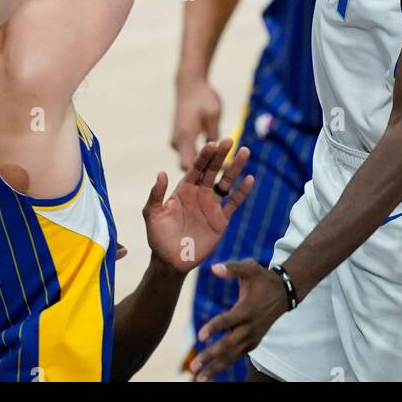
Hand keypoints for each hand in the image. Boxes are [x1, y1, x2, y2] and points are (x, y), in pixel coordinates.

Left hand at [143, 139, 252, 274]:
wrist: (170, 261)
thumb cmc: (158, 237)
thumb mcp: (152, 214)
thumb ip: (156, 194)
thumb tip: (161, 173)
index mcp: (184, 189)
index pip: (196, 167)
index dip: (204, 156)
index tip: (212, 143)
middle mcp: (200, 193)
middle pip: (213, 170)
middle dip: (221, 155)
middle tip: (230, 139)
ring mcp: (212, 205)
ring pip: (226, 182)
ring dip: (235, 168)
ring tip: (245, 151)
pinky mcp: (221, 220)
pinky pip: (234, 203)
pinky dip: (242, 192)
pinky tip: (249, 179)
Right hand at [170, 78, 221, 169]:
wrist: (190, 83)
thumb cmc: (204, 97)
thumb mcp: (213, 115)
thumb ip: (215, 135)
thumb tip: (221, 155)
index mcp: (185, 137)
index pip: (189, 166)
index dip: (204, 174)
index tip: (222, 175)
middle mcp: (177, 141)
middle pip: (188, 167)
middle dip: (204, 175)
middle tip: (224, 181)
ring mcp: (177, 139)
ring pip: (189, 161)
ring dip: (203, 168)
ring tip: (223, 173)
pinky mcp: (181, 137)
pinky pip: (190, 153)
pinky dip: (202, 159)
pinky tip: (217, 160)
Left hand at [190, 259, 288, 380]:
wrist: (284, 293)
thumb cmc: (263, 278)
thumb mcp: (250, 267)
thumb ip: (232, 268)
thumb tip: (213, 268)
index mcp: (247, 309)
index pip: (228, 321)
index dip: (214, 328)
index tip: (200, 337)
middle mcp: (250, 327)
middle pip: (228, 345)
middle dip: (210, 357)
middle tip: (193, 366)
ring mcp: (252, 337)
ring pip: (232, 356)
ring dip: (216, 368)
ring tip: (199, 379)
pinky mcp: (252, 343)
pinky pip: (237, 356)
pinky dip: (224, 365)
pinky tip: (211, 373)